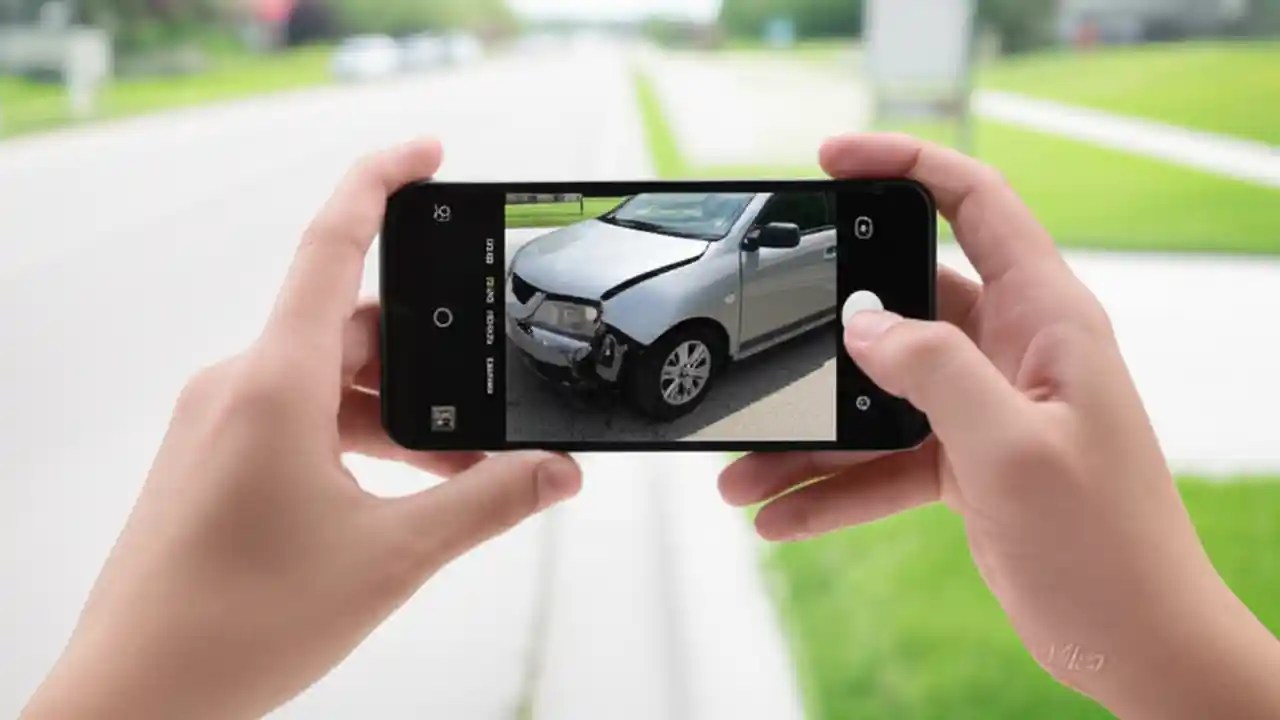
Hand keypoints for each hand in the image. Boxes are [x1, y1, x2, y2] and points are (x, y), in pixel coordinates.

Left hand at [23, 140, 582, 719]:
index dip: (383, 182)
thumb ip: (487, 503)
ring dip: (399, 414)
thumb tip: (555, 471)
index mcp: (276, 382)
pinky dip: (360, 438)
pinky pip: (301, 417)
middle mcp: (241, 385)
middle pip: (353, 328)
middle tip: (492, 413)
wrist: (138, 696)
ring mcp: (223, 421)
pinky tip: (403, 491)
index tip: (428, 152)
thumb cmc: (240, 623)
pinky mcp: (217, 456)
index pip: (333, 244)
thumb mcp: (392, 555)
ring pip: (332, 382)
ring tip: (459, 473)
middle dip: (431, 363)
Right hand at [720, 134, 1279, 718]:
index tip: (830, 161)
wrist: (1134, 642)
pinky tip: (782, 515)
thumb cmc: (1105, 545)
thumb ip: (934, 370)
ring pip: (879, 394)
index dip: (904, 164)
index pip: (974, 203)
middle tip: (763, 338)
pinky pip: (882, 460)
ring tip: (745, 467)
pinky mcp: (965, 464)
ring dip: (813, 432)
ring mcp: (985, 409)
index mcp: (1046, 318)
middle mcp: (1012, 352)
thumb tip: (861, 323)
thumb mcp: (1012, 447)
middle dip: (826, 326)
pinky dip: (833, 487)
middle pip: (903, 303)